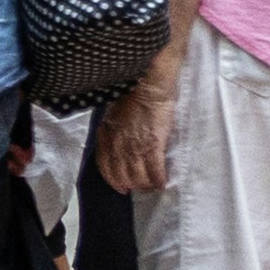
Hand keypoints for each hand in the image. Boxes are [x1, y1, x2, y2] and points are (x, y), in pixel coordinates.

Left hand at [95, 64, 175, 198]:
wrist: (146, 83)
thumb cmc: (131, 91)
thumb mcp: (112, 112)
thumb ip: (113, 129)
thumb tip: (120, 138)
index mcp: (106, 136)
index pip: (106, 167)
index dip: (114, 181)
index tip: (122, 187)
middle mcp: (118, 146)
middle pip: (123, 176)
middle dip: (133, 185)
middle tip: (142, 186)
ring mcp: (135, 147)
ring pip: (139, 177)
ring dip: (147, 184)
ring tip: (153, 185)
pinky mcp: (153, 145)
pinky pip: (155, 170)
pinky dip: (159, 179)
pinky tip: (163, 182)